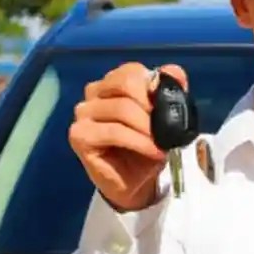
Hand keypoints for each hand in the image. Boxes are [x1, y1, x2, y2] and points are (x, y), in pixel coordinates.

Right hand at [69, 62, 189, 211]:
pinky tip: (154, 151)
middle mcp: (93, 92)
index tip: (171, 108)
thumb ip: (170, 92)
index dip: (154, 87)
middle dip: (152, 107)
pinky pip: (113, 132)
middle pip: (125, 84)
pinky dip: (139, 142)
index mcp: (113, 82)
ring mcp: (83, 113)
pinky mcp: (79, 135)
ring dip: (149, 128)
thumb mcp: (165, 119)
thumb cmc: (147, 146)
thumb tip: (174, 71)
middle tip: (168, 128)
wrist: (135, 181)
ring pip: (121, 109)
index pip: (132, 71)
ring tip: (164, 144)